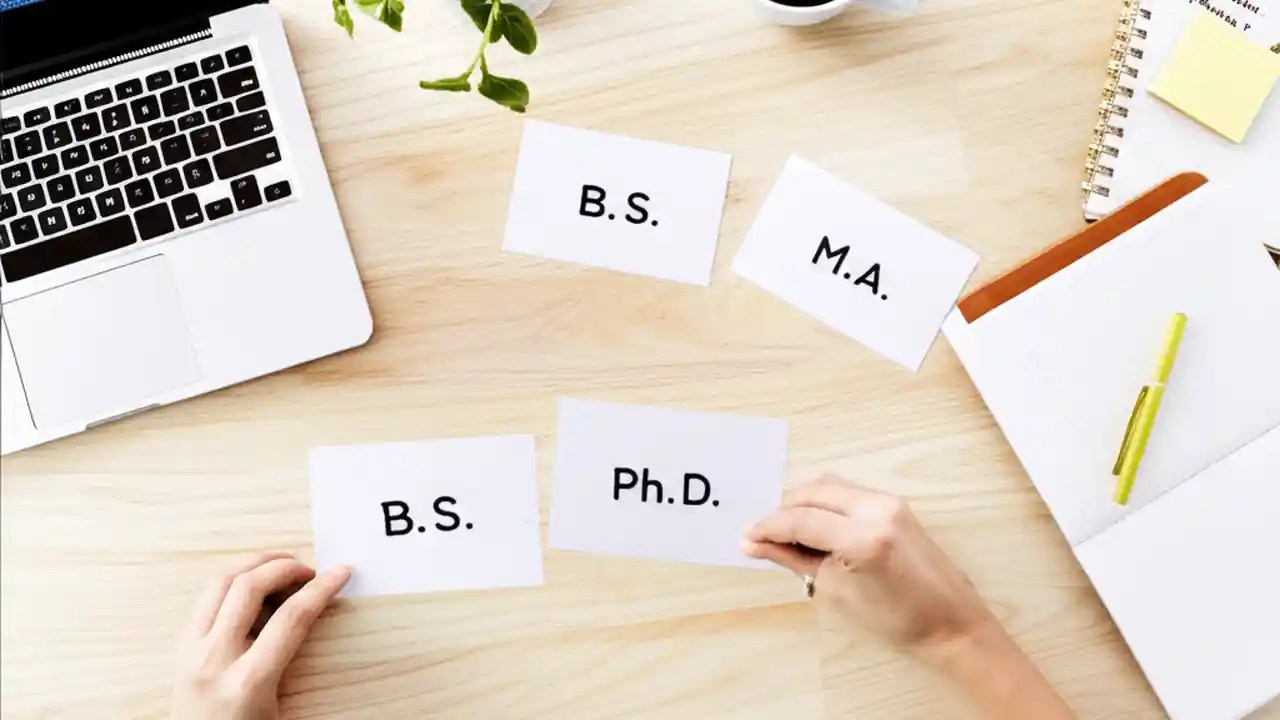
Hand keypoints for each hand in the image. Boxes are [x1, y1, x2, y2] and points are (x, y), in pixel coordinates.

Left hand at [172, 553, 350, 719]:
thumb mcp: (277, 707)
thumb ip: (290, 656)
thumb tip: (308, 610)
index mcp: (247, 682)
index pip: (291, 618)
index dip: (321, 588)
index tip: (339, 573)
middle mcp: (214, 660)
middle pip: (250, 587)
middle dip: (285, 567)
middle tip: (308, 569)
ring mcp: (191, 651)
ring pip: (220, 582)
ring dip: (253, 563)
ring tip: (279, 564)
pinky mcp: (180, 647)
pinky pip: (206, 597)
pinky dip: (231, 579)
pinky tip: (251, 582)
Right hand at [743, 475, 994, 651]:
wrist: (950, 624)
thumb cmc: (897, 621)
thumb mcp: (836, 592)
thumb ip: (794, 559)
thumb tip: (756, 545)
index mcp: (863, 538)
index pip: (800, 520)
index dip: (767, 527)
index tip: (747, 538)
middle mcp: (877, 510)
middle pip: (812, 492)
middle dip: (782, 511)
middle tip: (763, 536)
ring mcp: (890, 503)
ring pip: (829, 486)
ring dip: (803, 503)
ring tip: (787, 532)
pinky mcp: (896, 504)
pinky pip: (848, 492)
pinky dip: (825, 503)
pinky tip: (815, 526)